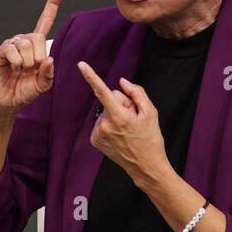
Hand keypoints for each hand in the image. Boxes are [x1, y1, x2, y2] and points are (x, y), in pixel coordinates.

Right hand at [0, 0, 63, 113]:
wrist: (8, 102)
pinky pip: (10, 49)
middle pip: (37, 37)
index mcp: (35, 46)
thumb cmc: (25, 91)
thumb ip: (48, 74)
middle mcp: (22, 41)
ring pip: (25, 43)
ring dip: (26, 62)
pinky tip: (13, 68)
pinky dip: (16, 61)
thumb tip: (48, 59)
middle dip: (38, 57)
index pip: (44, 22)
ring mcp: (10, 45)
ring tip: (21, 71)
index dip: (51, 6)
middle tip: (32, 69)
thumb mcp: (42, 85)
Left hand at [77, 61, 169, 188]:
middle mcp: (104, 124)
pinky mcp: (95, 140)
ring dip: (116, 116)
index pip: (102, 91)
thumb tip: (121, 82)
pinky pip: (102, 122)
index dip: (91, 76)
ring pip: (106, 111)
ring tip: (128, 130)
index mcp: (118, 116)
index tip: (81, 64)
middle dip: (122, 104)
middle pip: (110, 99)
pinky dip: (110, 124)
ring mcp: (98, 133)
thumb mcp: (150, 112)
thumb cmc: (150, 139)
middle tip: (134, 120)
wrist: (145, 166)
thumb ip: (136, 93)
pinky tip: (120, 135)